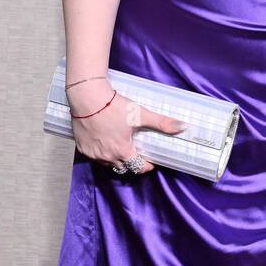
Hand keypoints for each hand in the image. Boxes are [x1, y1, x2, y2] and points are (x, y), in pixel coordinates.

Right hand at [69, 79, 186, 174]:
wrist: (88, 98)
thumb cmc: (113, 107)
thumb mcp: (141, 115)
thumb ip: (162, 123)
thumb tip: (183, 127)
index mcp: (122, 151)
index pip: (137, 167)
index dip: (145, 166)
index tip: (150, 163)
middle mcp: (106, 157)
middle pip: (122, 167)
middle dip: (131, 164)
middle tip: (138, 156)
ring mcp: (93, 153)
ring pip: (107, 164)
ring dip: (116, 160)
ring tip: (123, 151)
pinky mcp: (82, 147)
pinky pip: (94, 156)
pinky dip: (101, 154)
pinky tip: (106, 145)